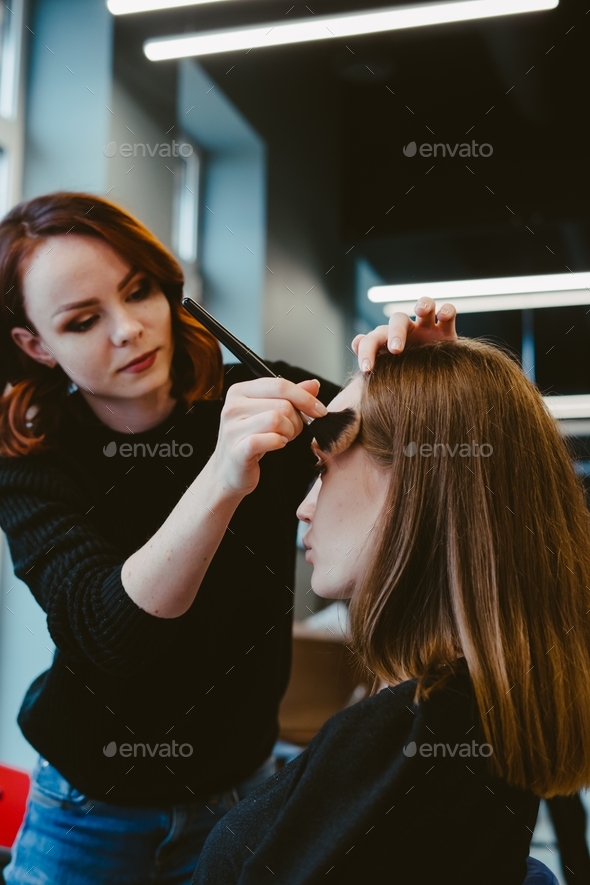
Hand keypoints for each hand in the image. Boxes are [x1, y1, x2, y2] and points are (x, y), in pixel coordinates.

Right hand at [211, 377, 326, 497]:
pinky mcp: (237, 449)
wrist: (229, 471)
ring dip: (289, 432)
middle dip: (296, 420)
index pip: (280, 384)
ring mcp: (232, 428)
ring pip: (278, 420)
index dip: (305, 397)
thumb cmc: (250, 440)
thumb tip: (313, 384)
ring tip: (283, 438)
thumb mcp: (268, 412)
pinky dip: (280, 443)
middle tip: (291, 431)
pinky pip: (271, 439)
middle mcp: (233, 406)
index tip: (319, 410)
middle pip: (283, 404)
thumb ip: (290, 396)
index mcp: (240, 391)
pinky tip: (276, 445)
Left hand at [352, 297, 457, 372]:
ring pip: (424, 306)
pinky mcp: (447, 330)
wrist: (432, 385)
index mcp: (386, 343)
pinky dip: (447, 310)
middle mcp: (406, 332)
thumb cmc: (402, 382)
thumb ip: (368, 362)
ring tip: (420, 310)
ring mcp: (427, 328)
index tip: (367, 370)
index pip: (372, 340)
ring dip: (423, 305)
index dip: (366, 351)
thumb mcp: (385, 376)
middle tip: (396, 350)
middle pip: (397, 320)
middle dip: (395, 332)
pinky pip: (448, 312)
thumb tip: (357, 342)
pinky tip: (443, 316)